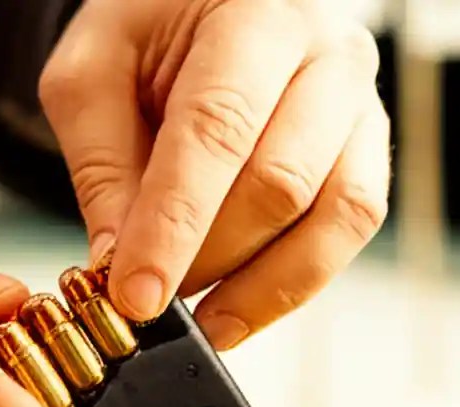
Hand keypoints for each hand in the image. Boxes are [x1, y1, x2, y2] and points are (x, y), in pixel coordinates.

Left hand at [40, 0, 389, 348]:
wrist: (207, 2)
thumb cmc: (148, 28)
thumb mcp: (92, 73)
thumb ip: (102, 165)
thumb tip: (119, 264)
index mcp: (254, 13)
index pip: (217, 131)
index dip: (175, 223)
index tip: (137, 294)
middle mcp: (327, 55)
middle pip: (280, 183)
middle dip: (208, 260)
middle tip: (150, 303)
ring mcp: (359, 105)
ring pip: (333, 216)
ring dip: (261, 287)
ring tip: (200, 322)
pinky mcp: (367, 152)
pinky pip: (347, 230)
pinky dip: (293, 281)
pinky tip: (239, 304)